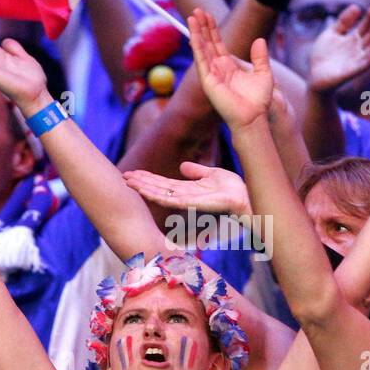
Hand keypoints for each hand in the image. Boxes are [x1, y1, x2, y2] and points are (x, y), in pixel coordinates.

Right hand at [123, 162, 251, 216]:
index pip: (163, 183)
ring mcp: (186, 201)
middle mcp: (184, 196)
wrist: (245, 197)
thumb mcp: (211, 174)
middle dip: (141, 182)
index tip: (133, 172)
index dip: (148, 178)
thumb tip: (181, 166)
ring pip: (159, 193)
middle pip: (157, 188)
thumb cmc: (233, 189)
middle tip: (123, 176)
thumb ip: (196, 171)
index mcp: (187, 189)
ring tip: (128, 180)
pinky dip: (154, 193)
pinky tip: (143, 189)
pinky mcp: (190, 203)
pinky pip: (168, 198)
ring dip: (143, 187)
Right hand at [188, 8, 272, 128]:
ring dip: (197, 32)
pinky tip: (194, 33)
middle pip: (207, 42)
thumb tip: (260, 40)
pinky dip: (197, 45)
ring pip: (202, 48)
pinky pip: (201, 59)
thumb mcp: (264, 73)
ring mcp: (211, 74)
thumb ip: (260, 57)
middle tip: (197, 10)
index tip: (208, 14)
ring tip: (192, 16)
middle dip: (202, 26)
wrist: (254, 117)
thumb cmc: (258, 101)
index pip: (217, 43)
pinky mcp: (208, 80)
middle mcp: (218, 69)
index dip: (212, 29)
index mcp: (229, 66)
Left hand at [307, 4, 369, 92]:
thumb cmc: (323, 54)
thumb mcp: (331, 33)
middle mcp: (358, 49)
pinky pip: (363, 67)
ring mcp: (356, 60)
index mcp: (354, 39)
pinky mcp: (351, 72)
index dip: (369, 18)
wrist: (315, 75)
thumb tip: (356, 6)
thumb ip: (343, 21)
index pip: (365, 26)